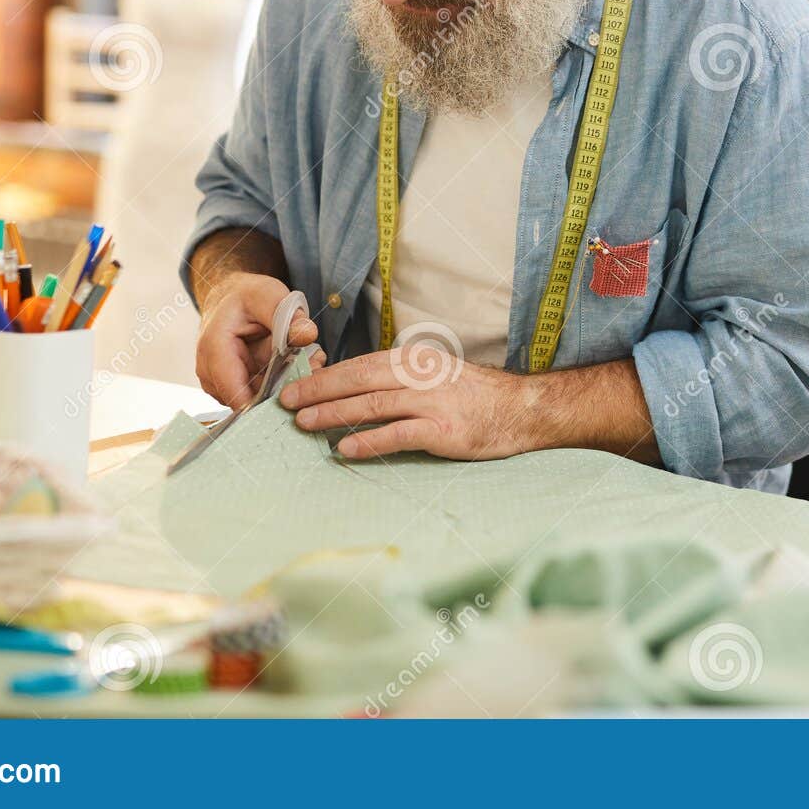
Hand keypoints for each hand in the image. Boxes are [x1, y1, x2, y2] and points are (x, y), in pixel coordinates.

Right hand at [195, 273, 320, 409]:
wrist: (231, 299)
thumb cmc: (247, 297)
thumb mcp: (269, 295)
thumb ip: (289, 315)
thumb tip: (307, 334)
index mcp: (214, 346)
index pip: (234, 388)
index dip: (262, 401)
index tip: (295, 398)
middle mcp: (210, 371)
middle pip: (247, 398)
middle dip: (282, 389)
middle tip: (313, 368)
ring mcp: (219, 383)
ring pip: (256, 400)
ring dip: (282, 387)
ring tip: (306, 362)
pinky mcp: (231, 388)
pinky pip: (258, 396)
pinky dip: (278, 385)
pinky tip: (293, 366)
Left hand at [277, 346, 538, 460]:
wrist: (522, 409)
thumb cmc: (475, 396)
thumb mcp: (434, 375)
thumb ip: (399, 379)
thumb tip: (356, 391)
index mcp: (414, 360)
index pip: (360, 364)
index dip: (325, 375)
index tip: (296, 384)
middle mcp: (419, 376)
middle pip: (358, 379)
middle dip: (318, 390)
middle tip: (286, 402)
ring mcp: (432, 402)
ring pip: (371, 403)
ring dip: (334, 413)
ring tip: (304, 423)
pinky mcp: (443, 429)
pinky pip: (398, 433)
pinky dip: (369, 440)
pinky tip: (345, 448)